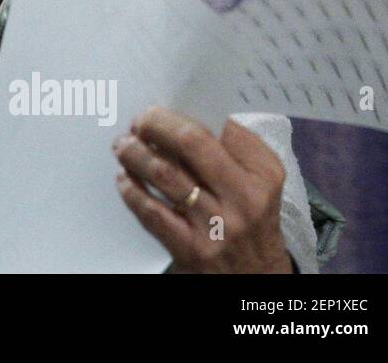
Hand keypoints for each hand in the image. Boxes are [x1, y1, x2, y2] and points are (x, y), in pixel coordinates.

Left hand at [112, 106, 292, 272]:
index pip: (220, 128)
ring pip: (164, 174)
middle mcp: (244, 198)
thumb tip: (179, 118)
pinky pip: (151, 211)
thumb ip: (231, 151)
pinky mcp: (193, 250)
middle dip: (155, 125)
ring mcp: (218, 225)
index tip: (158, 110)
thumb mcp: (258, 184)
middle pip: (189, 143)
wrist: (257, 277)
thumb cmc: (250, 220)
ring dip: (135, 153)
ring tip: (123, 146)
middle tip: (137, 122)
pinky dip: (131, 190)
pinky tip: (124, 179)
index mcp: (263, 173)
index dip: (181, 114)